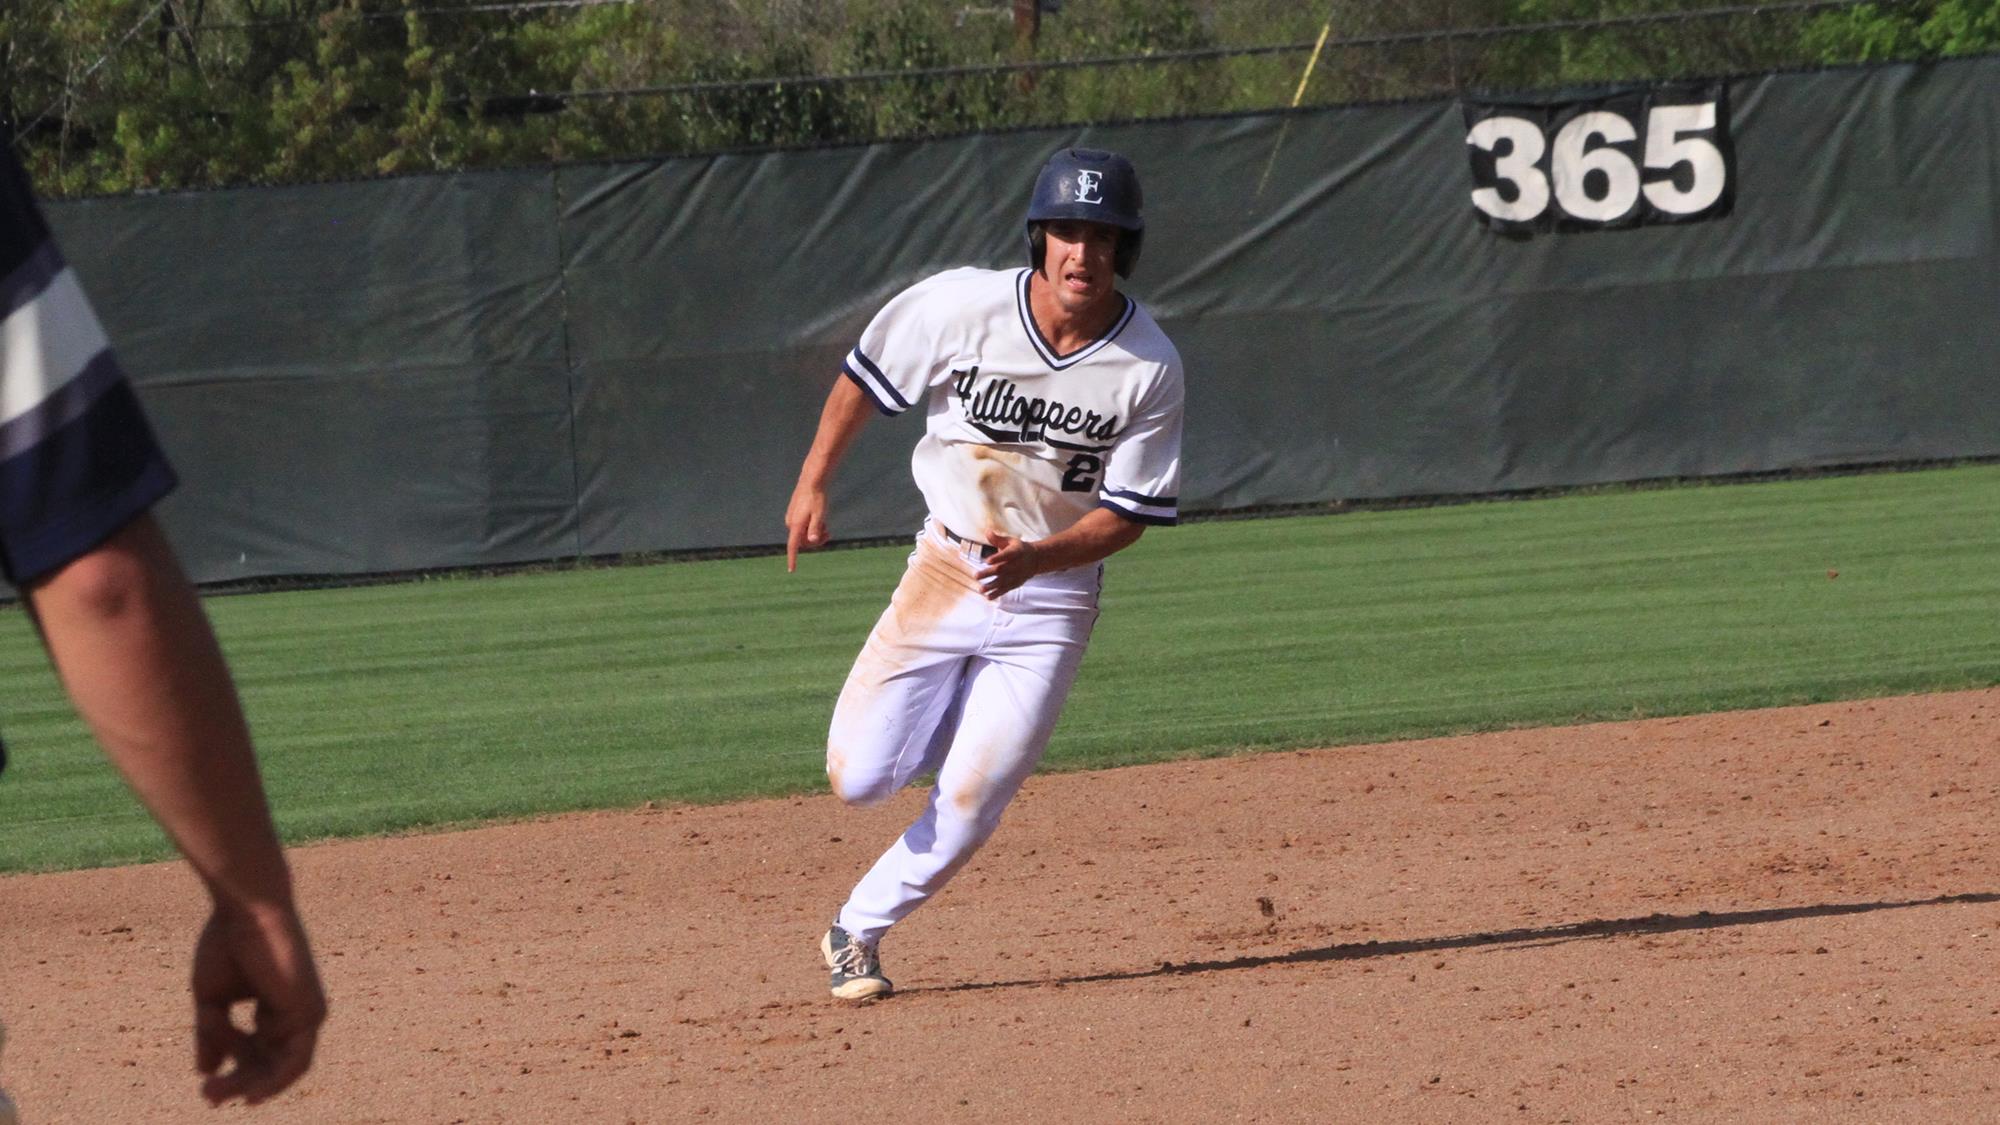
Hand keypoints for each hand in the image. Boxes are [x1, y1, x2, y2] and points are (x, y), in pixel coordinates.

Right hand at [191, 901, 326, 1105]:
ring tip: (215, 1093)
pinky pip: (293, 1059)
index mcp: (275, 1006)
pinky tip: (246, 1076)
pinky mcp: (310, 1011)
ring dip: (252, 1086)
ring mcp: (307, 1012)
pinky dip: (269, 1072)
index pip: (258, 1050)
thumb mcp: (213, 999)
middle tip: (207, 1097)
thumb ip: (212, 1035)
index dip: (234, 1071)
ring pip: (284, 1067)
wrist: (246, 910)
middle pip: (271, 1063)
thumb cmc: (228, 943)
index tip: (205, 1086)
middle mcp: (296, 1012)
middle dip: (239, 1083)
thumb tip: (205, 1071)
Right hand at [785, 484, 829, 571]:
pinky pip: (802, 527)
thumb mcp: (820, 514)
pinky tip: (820, 519)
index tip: (792, 570)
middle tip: (829, 533)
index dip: (792, 559)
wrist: (812, 481)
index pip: (792, 546)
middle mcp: (791, 522)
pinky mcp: (794, 514)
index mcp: (796, 524)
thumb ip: (815, 528)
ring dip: (814, 534)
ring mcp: (791, 518)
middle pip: (802, 542)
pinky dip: (811, 527)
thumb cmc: (818, 497)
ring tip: (826, 525)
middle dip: (815, 541)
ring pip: (803, 534)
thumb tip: (812, 541)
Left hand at [976, 533, 1040, 598]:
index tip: (987, 561)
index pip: (1006, 555)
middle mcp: (1016, 565)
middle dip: (989, 573)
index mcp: (1015, 552)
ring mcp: (1016, 575)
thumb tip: (987, 532)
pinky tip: (988, 597)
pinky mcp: (1016, 583)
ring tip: (981, 589)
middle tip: (976, 576)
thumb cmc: (1018, 549)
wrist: (1035, 560)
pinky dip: (997, 593)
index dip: (997, 558)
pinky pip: (1006, 589)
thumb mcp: (1010, 541)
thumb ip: (997, 539)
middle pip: (1002, 570)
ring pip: (1003, 582)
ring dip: (991, 586)